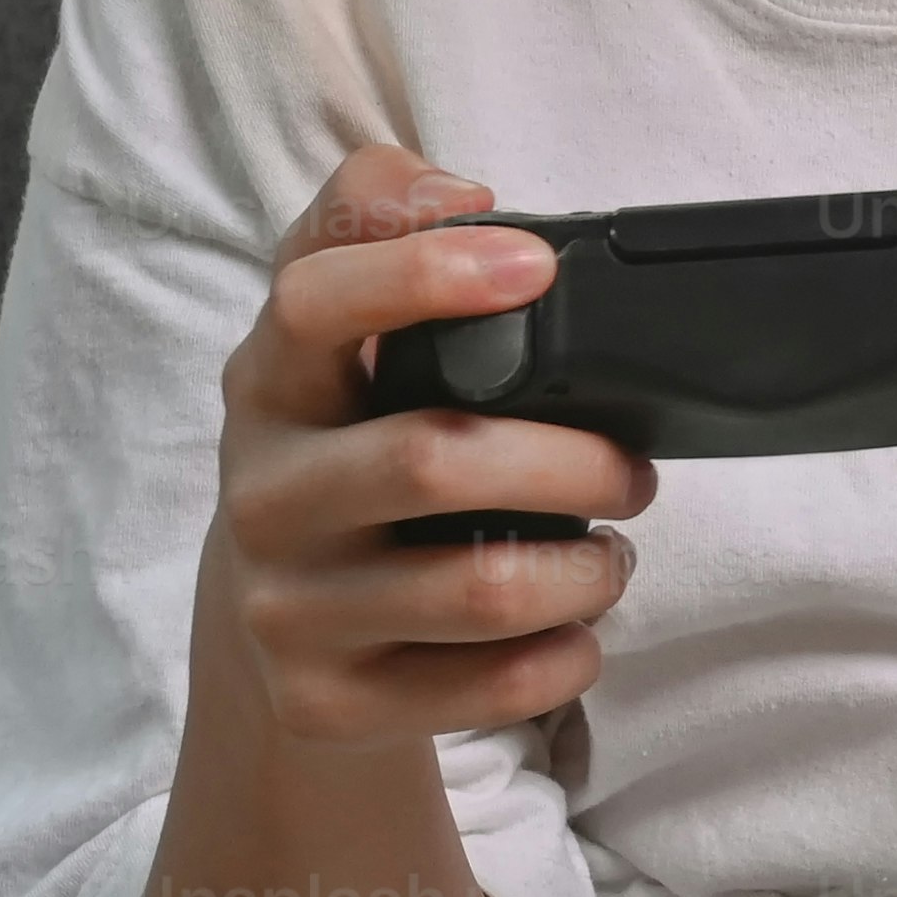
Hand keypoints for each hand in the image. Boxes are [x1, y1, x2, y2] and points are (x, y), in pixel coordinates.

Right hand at [200, 148, 652, 763]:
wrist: (269, 626)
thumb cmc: (340, 448)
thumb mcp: (333, 334)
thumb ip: (375, 224)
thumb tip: (463, 192)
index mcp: (271, 383)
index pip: (313, 303)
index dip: (424, 275)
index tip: (535, 266)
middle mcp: (264, 496)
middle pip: (432, 461)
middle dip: (572, 462)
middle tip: (632, 469)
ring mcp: (288, 610)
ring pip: (481, 590)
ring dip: (587, 569)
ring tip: (608, 550)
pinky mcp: (327, 704)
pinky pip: (490, 689)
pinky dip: (566, 655)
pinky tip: (571, 627)